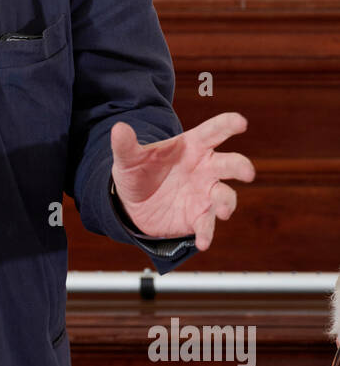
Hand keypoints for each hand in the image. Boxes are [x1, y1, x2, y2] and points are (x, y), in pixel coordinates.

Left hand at [111, 111, 254, 249]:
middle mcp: (205, 168)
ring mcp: (205, 193)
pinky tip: (202, 242)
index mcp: (192, 146)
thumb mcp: (128, 159)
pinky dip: (207, 233)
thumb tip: (118, 128)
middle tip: (247, 172)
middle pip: (231, 164)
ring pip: (225, 196)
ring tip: (222, 212)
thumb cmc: (139, 172)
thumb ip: (126, 145)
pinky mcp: (199, 217)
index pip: (214, 131)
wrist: (132, 204)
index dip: (229, 125)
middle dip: (241, 167)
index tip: (241, 122)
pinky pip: (207, 225)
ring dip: (227, 204)